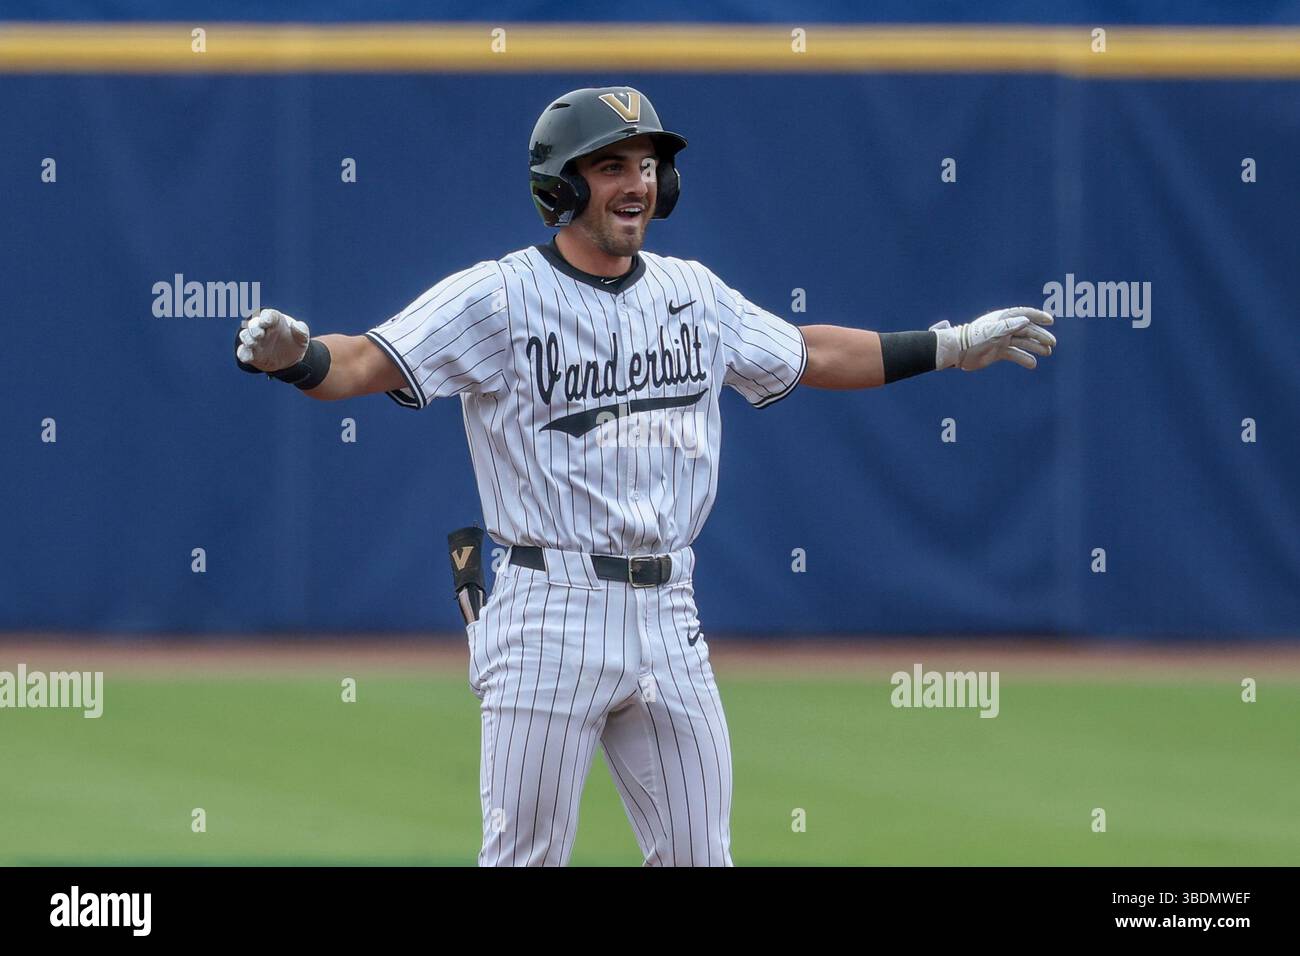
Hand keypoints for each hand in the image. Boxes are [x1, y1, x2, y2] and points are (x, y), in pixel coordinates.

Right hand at [235, 309, 309, 371]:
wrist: (290, 358)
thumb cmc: (295, 342)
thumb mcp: (302, 338)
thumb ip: (302, 330)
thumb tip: (296, 325)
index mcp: (274, 320)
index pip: (268, 314)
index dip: (266, 317)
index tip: (266, 322)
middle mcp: (262, 328)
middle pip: (253, 324)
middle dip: (254, 328)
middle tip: (259, 334)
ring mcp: (255, 341)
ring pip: (245, 336)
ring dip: (247, 339)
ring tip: (252, 343)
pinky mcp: (251, 354)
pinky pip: (243, 352)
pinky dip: (243, 354)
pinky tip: (248, 357)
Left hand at [931, 307, 1055, 370]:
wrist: (958, 352)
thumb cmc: (973, 338)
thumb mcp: (992, 331)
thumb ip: (1009, 326)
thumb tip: (1026, 321)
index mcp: (1002, 319)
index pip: (1024, 314)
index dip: (1038, 316)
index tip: (1050, 320)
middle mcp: (1004, 328)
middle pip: (1026, 330)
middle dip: (1040, 335)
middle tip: (1052, 343)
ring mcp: (1002, 340)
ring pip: (1023, 342)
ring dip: (1035, 346)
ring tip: (1047, 352)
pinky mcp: (998, 352)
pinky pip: (1014, 354)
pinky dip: (1024, 359)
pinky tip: (1033, 364)